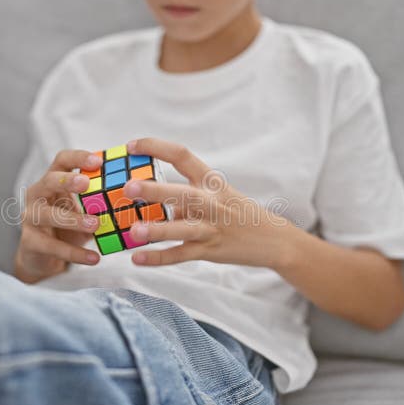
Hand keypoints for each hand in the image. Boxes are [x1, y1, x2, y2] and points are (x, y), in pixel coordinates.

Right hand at [14, 149, 102, 282]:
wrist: (41, 256)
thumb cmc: (66, 226)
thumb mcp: (81, 209)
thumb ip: (99, 199)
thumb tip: (136, 194)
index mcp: (52, 181)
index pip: (62, 160)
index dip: (78, 158)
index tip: (98, 161)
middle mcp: (37, 195)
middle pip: (49, 181)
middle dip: (66, 181)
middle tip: (86, 183)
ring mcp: (30, 218)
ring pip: (49, 215)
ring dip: (73, 220)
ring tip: (95, 224)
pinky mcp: (29, 242)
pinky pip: (53, 247)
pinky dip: (75, 253)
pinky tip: (94, 258)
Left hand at [123, 138, 293, 267]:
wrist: (275, 240)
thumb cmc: (238, 213)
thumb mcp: (216, 196)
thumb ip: (184, 197)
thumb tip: (149, 201)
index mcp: (212, 182)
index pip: (182, 156)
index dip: (156, 148)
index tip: (132, 145)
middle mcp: (212, 203)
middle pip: (182, 193)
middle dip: (155, 191)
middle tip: (129, 187)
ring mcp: (211, 228)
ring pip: (182, 229)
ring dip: (157, 230)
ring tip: (133, 230)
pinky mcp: (210, 252)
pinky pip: (181, 255)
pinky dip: (158, 258)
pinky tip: (137, 259)